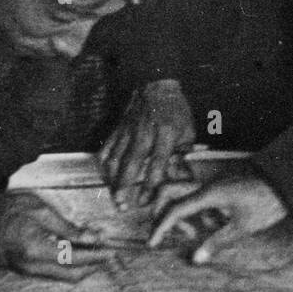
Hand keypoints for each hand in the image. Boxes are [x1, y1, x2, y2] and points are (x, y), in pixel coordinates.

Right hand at [0, 192, 116, 281]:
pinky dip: (69, 263)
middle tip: (107, 252)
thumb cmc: (11, 209)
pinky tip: (78, 250)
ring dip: (82, 265)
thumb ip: (68, 228)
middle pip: (72, 275)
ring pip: (63, 276)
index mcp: (34, 250)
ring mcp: (27, 271)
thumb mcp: (42, 211)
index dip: (96, 256)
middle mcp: (31, 267)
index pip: (74, 258)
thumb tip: (93, 238)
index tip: (111, 250)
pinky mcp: (26, 271)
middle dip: (93, 265)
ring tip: (95, 248)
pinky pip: (53, 272)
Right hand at [99, 79, 195, 210]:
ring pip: (116, 159)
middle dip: (125, 187)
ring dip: (113, 181)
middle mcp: (144, 134)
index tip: (146, 201)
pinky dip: (104, 166)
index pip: (156, 164)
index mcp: (166, 134)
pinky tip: (106, 179)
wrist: (156, 85)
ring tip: (114, 198)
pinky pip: (106, 149)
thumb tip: (181, 177)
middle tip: (123, 206)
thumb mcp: (188, 130)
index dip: (150, 184)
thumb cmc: (176, 111)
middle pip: (131, 164)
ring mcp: (128, 132)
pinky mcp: (117, 129)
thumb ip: (184, 154)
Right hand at [148, 176, 288, 264]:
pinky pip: (200, 197)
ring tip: (196, 234)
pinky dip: (199, 212)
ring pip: (185, 195)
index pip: (175, 209)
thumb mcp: (242, 227)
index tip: (152, 243)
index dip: (160, 226)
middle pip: (170, 192)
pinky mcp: (222, 186)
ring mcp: (214, 183)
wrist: (288, 183)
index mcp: (208, 194)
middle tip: (168, 234)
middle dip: (162, 212)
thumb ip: (216, 242)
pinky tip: (214, 225)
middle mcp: (207, 185)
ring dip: (183, 214)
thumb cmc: (267, 204)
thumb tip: (195, 259)